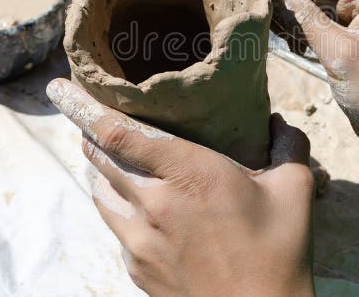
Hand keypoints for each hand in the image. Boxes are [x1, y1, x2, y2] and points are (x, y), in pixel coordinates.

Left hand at [46, 78, 315, 296]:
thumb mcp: (295, 190)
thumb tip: (278, 123)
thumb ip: (288, 145)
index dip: (87, 109)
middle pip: (102, 161)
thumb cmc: (279, 253)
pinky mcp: (138, 269)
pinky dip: (117, 211)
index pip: (120, 134)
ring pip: (102, 196)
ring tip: (101, 160)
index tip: (63, 90)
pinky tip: (130, 209)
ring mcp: (141, 241)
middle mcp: (155, 204)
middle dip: (91, 138)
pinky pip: (117, 230)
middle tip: (86, 121)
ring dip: (98, 174)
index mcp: (189, 174)